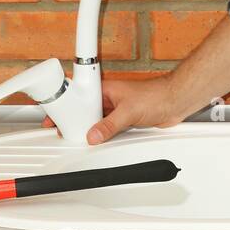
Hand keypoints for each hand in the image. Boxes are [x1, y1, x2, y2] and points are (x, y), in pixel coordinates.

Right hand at [41, 75, 182, 144]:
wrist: (175, 102)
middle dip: (76, 121)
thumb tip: (94, 136)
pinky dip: (102, 134)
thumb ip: (110, 125)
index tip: (54, 117)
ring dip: (90, 129)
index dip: (66, 106)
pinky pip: (108, 128)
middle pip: (85, 111)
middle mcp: (108, 98)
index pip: (79, 95)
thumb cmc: (156, 95)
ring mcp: (115, 109)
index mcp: (104, 88)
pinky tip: (99, 141)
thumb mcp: (128, 112)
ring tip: (80, 138)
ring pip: (96, 120)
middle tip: (64, 132)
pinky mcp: (124, 120)